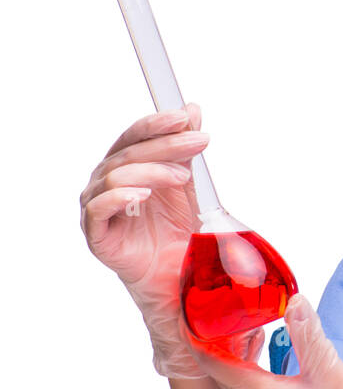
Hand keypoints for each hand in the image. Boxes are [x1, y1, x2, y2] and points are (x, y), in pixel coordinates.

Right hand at [80, 105, 259, 376]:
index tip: (186, 116)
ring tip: (183, 177)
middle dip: (165, 144)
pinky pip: (98, 209)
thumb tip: (191, 109)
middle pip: (128, 153)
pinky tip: (142, 195)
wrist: (178, 279)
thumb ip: (185, 148)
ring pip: (115, 175)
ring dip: (152, 170)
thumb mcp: (187, 184)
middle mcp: (106, 183)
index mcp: (126, 167)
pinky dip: (119, 197)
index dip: (157, 123)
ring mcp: (98, 209)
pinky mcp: (97, 236)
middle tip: (198, 143)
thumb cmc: (176, 231)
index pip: (134, 136)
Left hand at [180, 292, 342, 388]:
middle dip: (215, 338)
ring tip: (238, 321)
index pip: (211, 361)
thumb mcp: (329, 368)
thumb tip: (293, 300)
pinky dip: (245, 367)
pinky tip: (258, 348)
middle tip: (218, 306)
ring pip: (231, 380)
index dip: (199, 332)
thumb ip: (307, 331)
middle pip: (217, 370)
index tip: (195, 308)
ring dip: (232, 352)